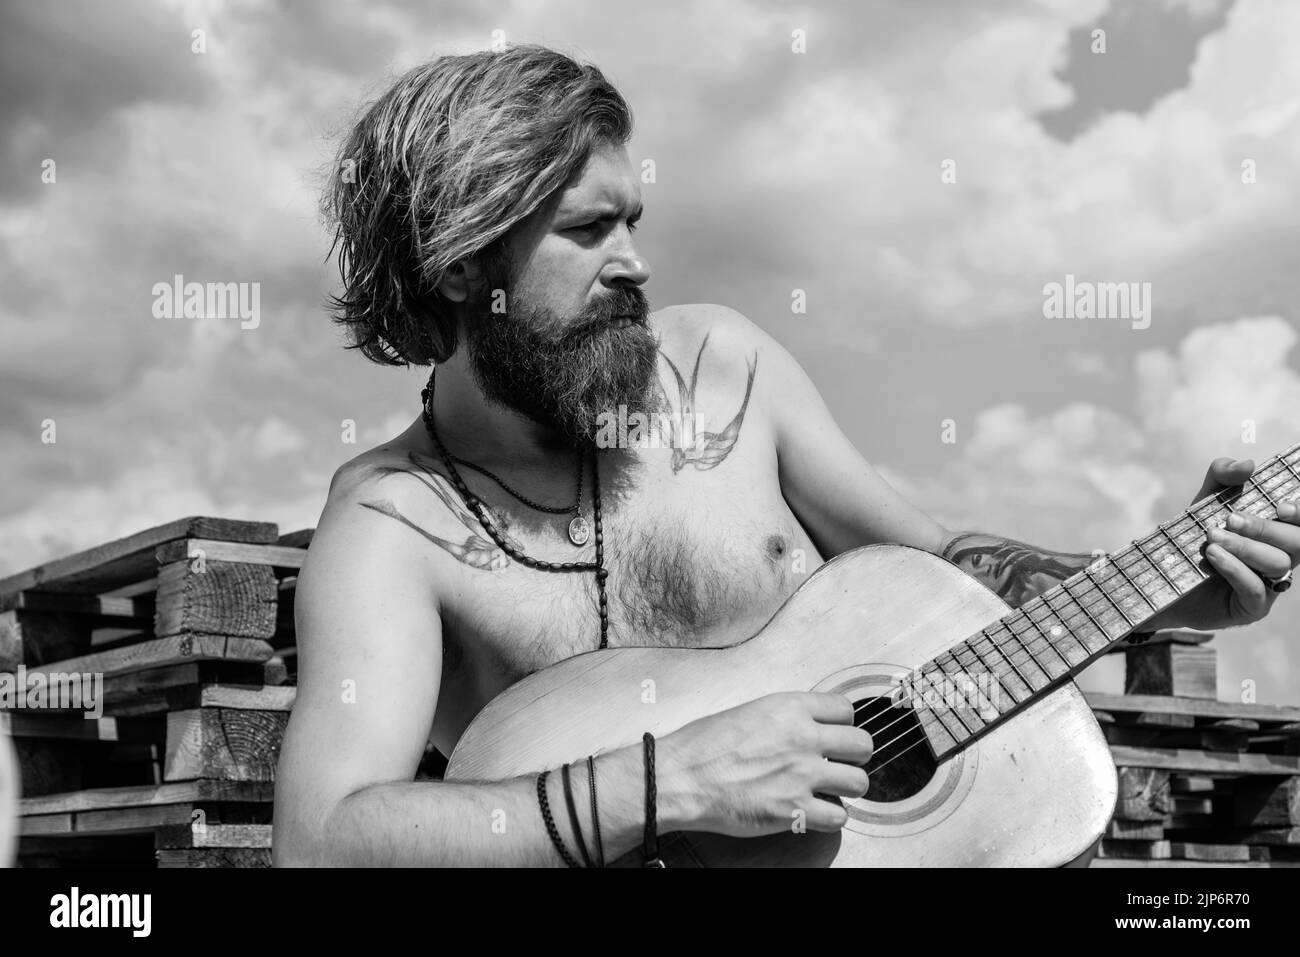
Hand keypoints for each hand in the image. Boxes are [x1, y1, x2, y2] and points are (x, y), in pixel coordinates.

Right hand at [656, 692, 872, 837]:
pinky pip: (838, 818)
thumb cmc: (701, 747)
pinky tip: (813, 812)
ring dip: (846, 788)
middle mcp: (802, 738)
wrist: (681, 778)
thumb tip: (799, 726)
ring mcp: (802, 775)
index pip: (845, 709)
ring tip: (830, 790)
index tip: (835, 733)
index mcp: (789, 708)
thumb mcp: (747, 712)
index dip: (842, 724)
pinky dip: (829, 818)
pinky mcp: (795, 809)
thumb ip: (782, 718)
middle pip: (862, 744)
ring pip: (858, 782)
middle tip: (840, 763)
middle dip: (853, 756)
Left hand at [1150, 457, 1299, 632]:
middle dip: (1265, 527)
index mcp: (1278, 533)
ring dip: (1245, 547)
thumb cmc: (1194, 539)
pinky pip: (1255, 589)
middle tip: (1230, 518)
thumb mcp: (1205, 502)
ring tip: (1212, 537)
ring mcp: (1271, 585)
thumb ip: (1223, 478)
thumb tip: (1248, 465)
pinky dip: (1235, 569)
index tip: (1282, 505)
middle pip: (1296, 542)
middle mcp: (1281, 558)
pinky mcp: (1253, 607)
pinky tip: (1214, 556)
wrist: (1163, 580)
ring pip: (1277, 564)